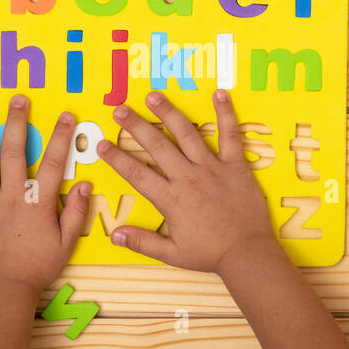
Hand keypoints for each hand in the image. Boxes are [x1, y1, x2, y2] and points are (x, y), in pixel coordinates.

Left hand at [0, 95, 90, 294]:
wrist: (5, 288)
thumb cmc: (37, 266)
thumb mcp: (66, 242)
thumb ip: (75, 212)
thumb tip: (85, 185)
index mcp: (38, 203)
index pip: (55, 163)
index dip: (61, 137)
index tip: (66, 116)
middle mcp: (12, 196)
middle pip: (16, 152)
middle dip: (18, 122)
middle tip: (19, 100)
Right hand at [96, 89, 280, 275]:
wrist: (247, 253)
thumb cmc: (211, 255)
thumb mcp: (173, 253)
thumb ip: (142, 241)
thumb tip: (114, 235)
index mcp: (171, 199)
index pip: (136, 173)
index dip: (116, 158)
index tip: (101, 144)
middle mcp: (188, 177)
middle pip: (156, 145)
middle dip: (136, 125)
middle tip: (120, 109)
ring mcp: (212, 168)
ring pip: (186, 133)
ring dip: (168, 112)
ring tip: (153, 95)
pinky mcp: (235, 165)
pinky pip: (230, 134)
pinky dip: (226, 113)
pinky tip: (219, 93)